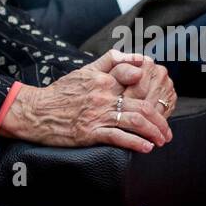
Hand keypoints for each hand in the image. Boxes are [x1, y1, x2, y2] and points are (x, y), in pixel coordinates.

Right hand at [0, 51, 171, 151]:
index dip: (152, 89)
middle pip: (141, 105)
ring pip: (135, 121)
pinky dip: (136, 143)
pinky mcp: (90, 132)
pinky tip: (146, 148)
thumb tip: (138, 58)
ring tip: (161, 141)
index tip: (161, 102)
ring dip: (153, 132)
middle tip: (167, 131)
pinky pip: (118, 137)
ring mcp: (97, 114)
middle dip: (160, 120)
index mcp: (102, 79)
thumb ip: (111, 60)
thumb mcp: (85, 70)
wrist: (37, 111)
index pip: (136, 78)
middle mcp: (102, 95)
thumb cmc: (62, 92)